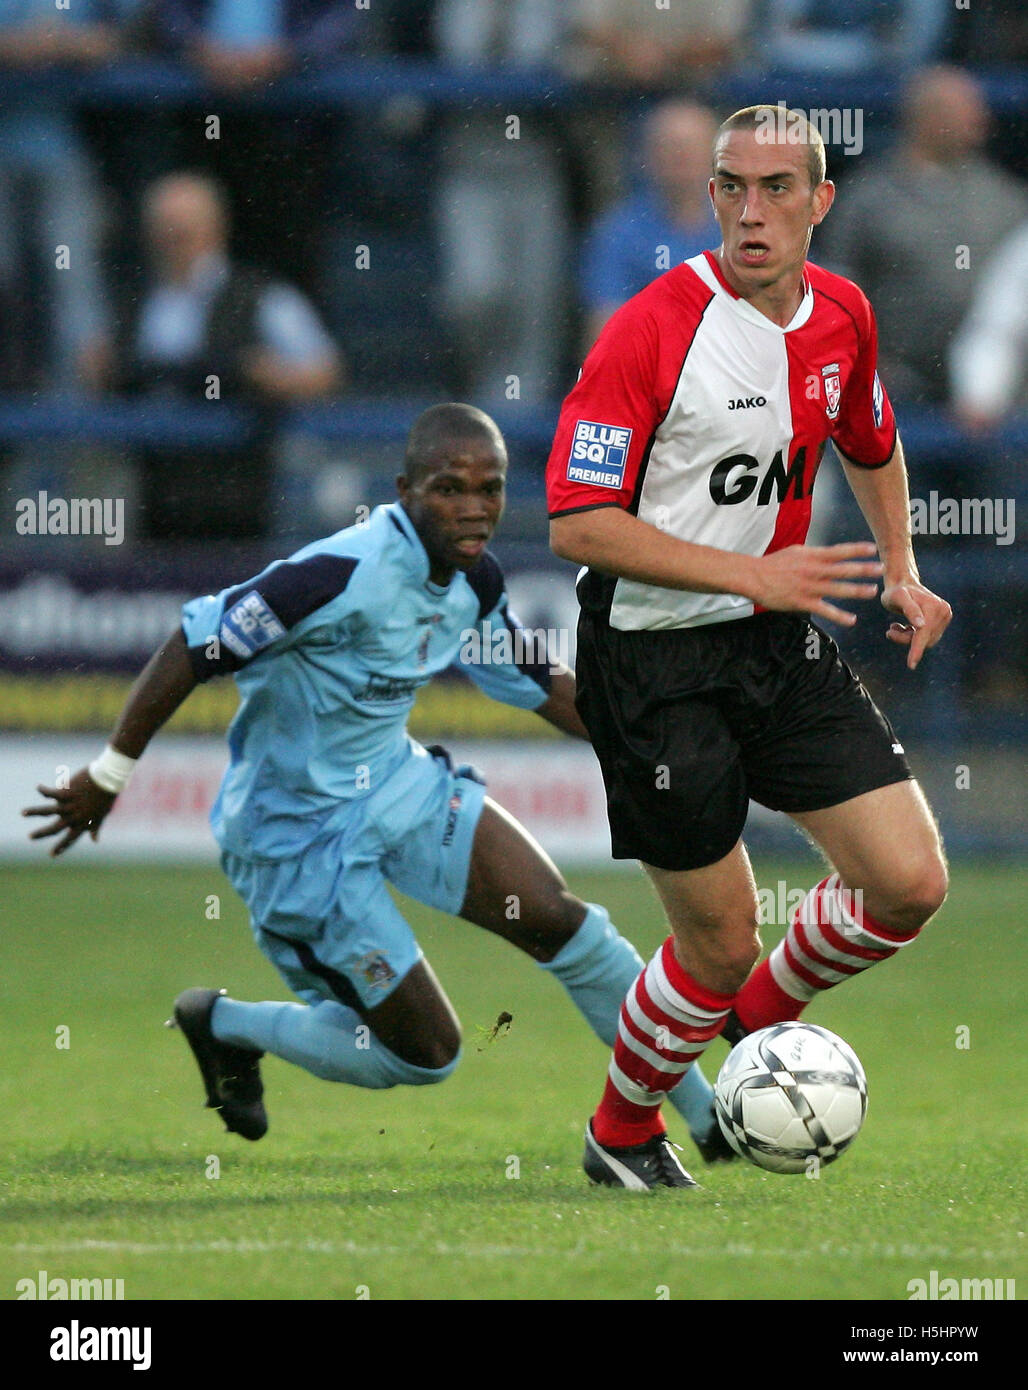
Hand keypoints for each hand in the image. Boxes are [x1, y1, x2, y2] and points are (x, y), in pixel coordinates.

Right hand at [23, 767, 117, 856]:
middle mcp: (74, 816)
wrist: (108, 779)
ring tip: (23, 813)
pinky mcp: (66, 792)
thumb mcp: (101, 815)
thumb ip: (95, 827)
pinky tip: (39, 787)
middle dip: (42, 834)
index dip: (61, 847)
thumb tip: (95, 841)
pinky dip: (43, 790)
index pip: (70, 839)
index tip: (52, 855)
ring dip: (34, 812)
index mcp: (82, 823)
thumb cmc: (106, 797)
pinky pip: (50, 793)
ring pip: (48, 811)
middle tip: (30, 837)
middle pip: (55, 829)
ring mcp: (69, 804)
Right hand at [750, 542, 882, 626]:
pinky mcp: (803, 602)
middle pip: (844, 569)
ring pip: (838, 589)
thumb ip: (815, 554)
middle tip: (881, 569)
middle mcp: (814, 570)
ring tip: (872, 591)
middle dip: (864, 569)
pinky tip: (852, 620)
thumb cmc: (774, 564)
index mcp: (812, 556)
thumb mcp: (797, 552)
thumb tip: (831, 555)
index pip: (839, 551)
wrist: (754, 576)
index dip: (857, 550)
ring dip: (857, 590)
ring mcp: (810, 587)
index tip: (873, 549)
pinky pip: (825, 610)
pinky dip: (840, 616)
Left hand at [882, 579, 951, 670]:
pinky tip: (902, 627)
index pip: (924, 633)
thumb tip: (921, 625)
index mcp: (934, 607)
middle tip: (890, 631)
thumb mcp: (897, 598)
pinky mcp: (942, 621)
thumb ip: (909, 609)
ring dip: (908, 638)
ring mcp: (945, 616)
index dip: (916, 649)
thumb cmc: (896, 591)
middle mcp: (943, 611)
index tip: (911, 665)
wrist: (903, 584)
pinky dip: (913, 636)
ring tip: (894, 627)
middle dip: (906, 639)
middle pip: (925, 639)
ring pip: (925, 640)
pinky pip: (927, 637)